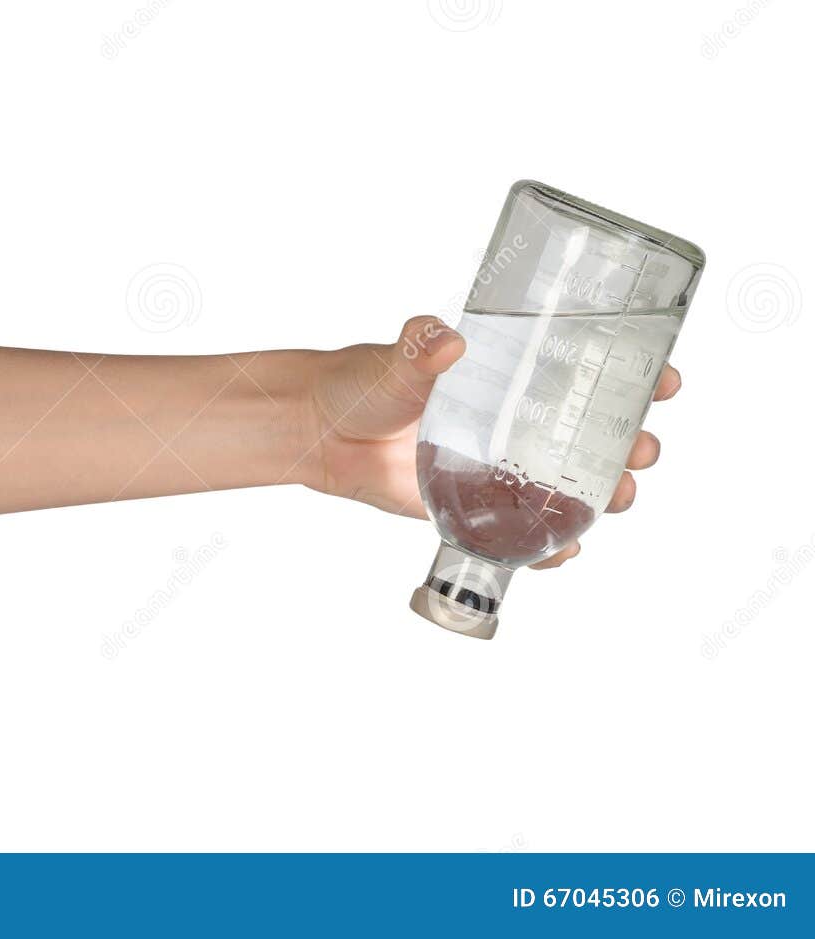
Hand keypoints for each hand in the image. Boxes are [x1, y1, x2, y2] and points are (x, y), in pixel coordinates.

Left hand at [297, 316, 680, 569]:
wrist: (322, 433)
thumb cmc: (362, 383)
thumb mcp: (396, 361)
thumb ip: (419, 349)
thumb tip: (446, 342)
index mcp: (510, 376)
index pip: (586, 370)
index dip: (634, 375)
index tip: (662, 380)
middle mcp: (515, 422)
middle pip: (594, 434)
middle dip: (630, 443)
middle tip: (639, 449)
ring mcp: (499, 467)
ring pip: (571, 485)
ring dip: (604, 495)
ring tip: (618, 500)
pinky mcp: (474, 506)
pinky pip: (523, 530)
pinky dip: (549, 544)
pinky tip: (566, 551)